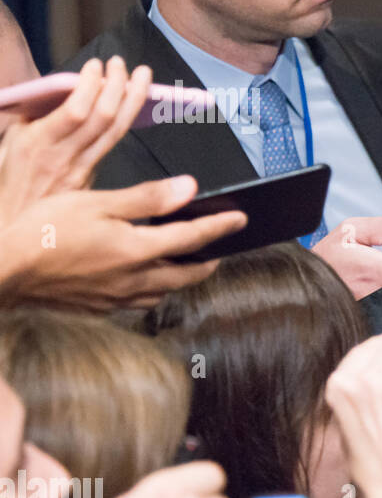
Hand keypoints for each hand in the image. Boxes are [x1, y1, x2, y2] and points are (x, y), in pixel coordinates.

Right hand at [0, 57, 151, 224]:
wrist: (12, 226)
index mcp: (37, 141)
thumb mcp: (10, 140)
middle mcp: (63, 155)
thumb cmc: (9, 177)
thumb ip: (33, 115)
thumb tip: (63, 90)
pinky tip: (136, 103)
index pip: (75, 110)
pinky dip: (127, 120)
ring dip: (133, 99)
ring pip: (116, 131)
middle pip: (104, 118)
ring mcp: (81, 168)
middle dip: (117, 85)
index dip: (91, 86)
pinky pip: (113, 145)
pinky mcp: (91, 178)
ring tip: (142, 77)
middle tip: (122, 63)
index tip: (97, 65)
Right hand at [0, 175, 246, 309]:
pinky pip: (136, 302)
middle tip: (219, 250)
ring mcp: (116, 299)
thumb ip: (147, 198)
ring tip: (185, 263)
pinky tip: (143, 280)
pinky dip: (150, 290)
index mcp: (137, 250)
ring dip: (180, 278)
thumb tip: (189, 189)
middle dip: (208, 261)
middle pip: (186, 274)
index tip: (241, 220)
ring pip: (163, 292)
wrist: (3, 272)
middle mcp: (133, 280)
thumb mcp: (96, 203)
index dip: (221, 227)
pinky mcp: (99, 308)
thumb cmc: (41, 233)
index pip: (193, 238)